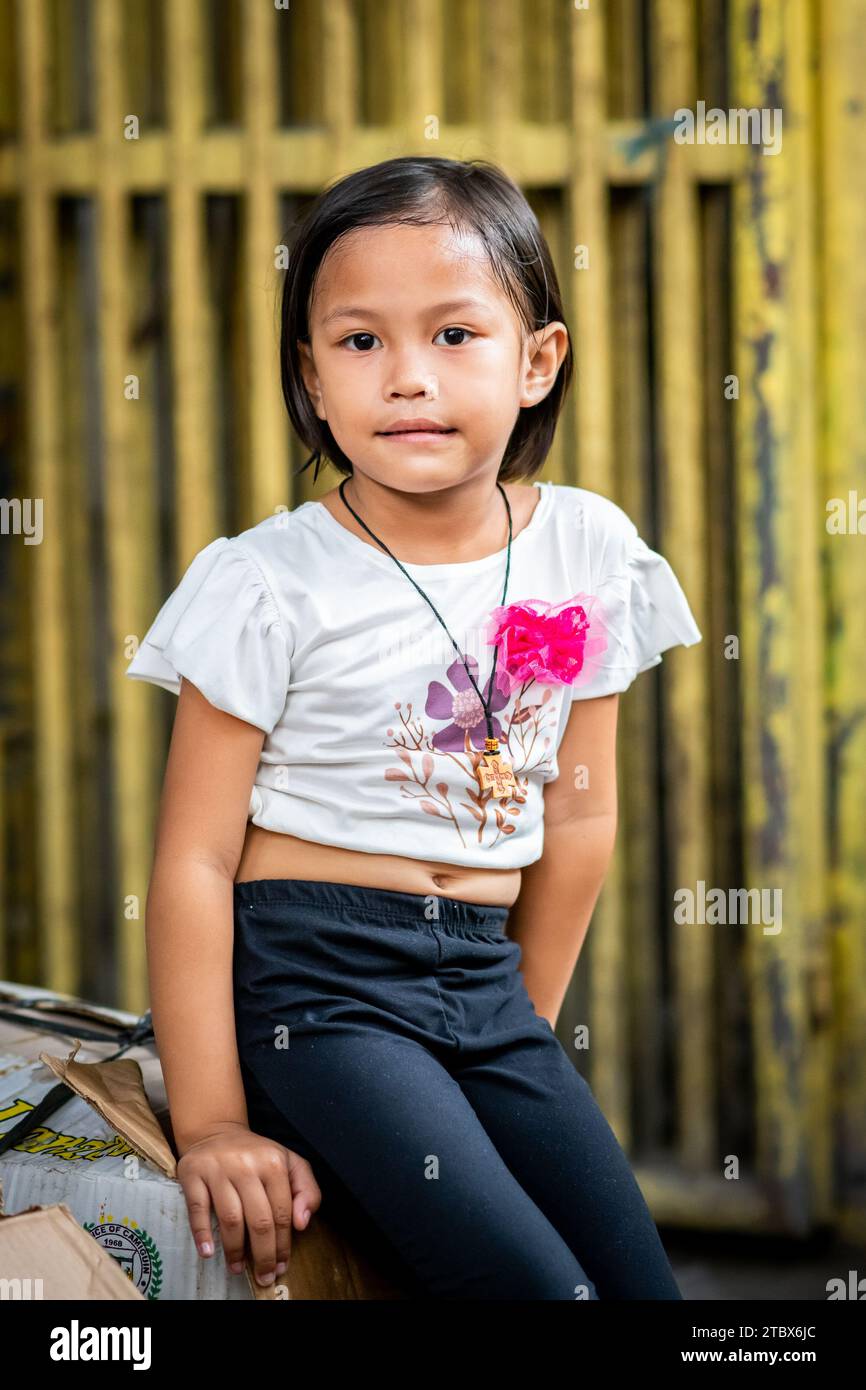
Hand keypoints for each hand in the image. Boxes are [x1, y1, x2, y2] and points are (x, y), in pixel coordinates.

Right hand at [176, 1121, 321, 1286]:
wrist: (216, 1132)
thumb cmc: (258, 1156)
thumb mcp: (290, 1163)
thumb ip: (307, 1190)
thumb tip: (302, 1224)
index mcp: (274, 1162)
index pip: (281, 1212)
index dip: (283, 1244)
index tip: (282, 1266)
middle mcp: (247, 1164)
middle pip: (259, 1220)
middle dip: (264, 1255)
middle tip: (264, 1276)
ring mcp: (218, 1168)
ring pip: (230, 1218)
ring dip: (235, 1250)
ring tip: (237, 1269)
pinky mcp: (192, 1173)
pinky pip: (197, 1208)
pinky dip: (202, 1233)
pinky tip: (207, 1252)